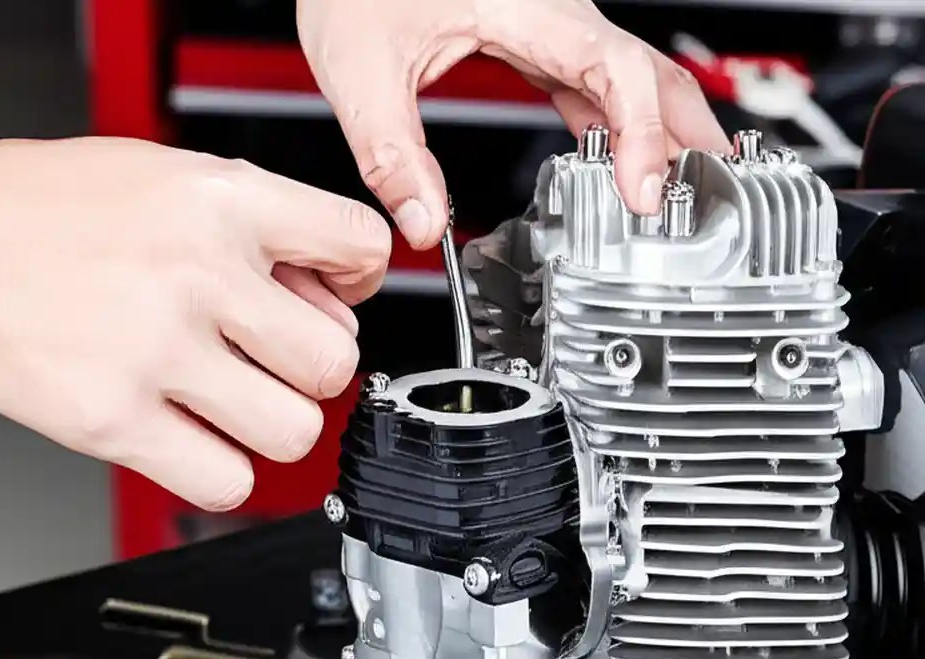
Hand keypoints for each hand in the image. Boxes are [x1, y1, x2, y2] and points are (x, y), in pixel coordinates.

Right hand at [0, 138, 389, 509]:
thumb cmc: (37, 208)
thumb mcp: (161, 174)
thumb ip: (253, 223)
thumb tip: (326, 290)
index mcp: (220, 199)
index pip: (361, 248)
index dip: (360, 282)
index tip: (334, 298)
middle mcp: (199, 273)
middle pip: (335, 360)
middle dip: (309, 368)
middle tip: (268, 360)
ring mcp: (157, 351)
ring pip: (295, 431)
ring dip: (271, 425)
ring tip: (226, 401)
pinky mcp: (113, 421)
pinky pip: (226, 481)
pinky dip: (219, 470)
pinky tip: (189, 437)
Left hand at [298, 0, 731, 246]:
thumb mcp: (361, 71)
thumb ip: (392, 155)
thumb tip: (423, 222)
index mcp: (527, 10)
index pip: (618, 70)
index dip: (644, 135)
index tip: (644, 193)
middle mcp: (554, 14)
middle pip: (651, 72)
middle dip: (687, 137)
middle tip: (713, 200)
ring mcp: (553, 26)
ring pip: (634, 78)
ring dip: (664, 132)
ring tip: (688, 192)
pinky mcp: (540, 39)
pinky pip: (600, 82)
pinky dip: (623, 125)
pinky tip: (626, 164)